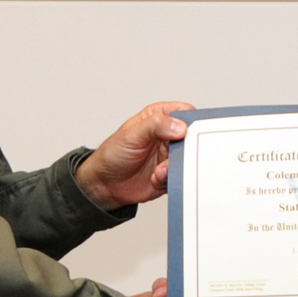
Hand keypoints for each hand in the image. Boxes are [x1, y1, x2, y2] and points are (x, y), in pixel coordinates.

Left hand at [74, 101, 191, 210]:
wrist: (106, 184)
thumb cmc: (113, 154)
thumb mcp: (132, 134)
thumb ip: (156, 125)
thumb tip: (180, 126)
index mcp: (159, 117)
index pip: (184, 112)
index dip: (190, 121)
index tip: (187, 132)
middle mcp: (167, 135)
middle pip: (191, 137)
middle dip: (185, 148)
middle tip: (175, 154)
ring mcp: (170, 155)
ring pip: (188, 158)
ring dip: (175, 166)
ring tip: (160, 169)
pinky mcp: (171, 173)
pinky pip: (180, 175)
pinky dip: (169, 178)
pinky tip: (155, 177)